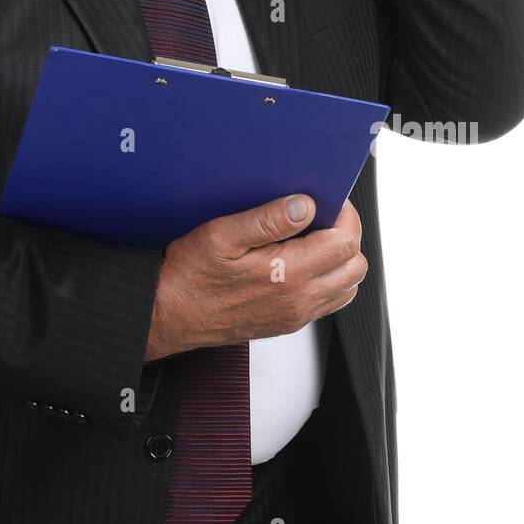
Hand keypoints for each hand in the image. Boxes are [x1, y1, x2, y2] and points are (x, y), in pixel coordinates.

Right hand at [143, 194, 366, 360]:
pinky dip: (328, 280)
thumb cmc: (189, 276)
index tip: (330, 199)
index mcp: (288, 274)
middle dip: (346, 235)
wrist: (168, 314)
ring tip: (313, 238)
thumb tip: (305, 205)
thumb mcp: (221, 235)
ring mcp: (295, 315)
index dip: (345, 215)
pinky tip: (302, 262)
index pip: (345, 242)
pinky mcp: (287, 323)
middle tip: (323, 216)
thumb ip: (267, 220)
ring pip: (347, 286)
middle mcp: (298, 300)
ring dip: (340, 260)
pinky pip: (328, 302)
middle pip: (355, 265)